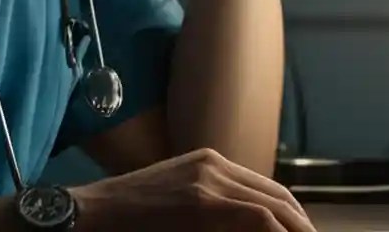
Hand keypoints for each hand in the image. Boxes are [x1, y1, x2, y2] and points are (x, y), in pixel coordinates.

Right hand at [69, 147, 315, 231]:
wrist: (88, 214)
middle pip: (277, 197)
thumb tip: (251, 224)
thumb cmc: (127, 218)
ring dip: (294, 230)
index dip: (292, 216)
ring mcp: (208, 181)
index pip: (267, 190)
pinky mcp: (201, 202)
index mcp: (210, 163)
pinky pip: (255, 217)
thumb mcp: (177, 202)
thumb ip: (210, 209)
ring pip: (272, 207)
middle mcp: (214, 165)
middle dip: (300, 226)